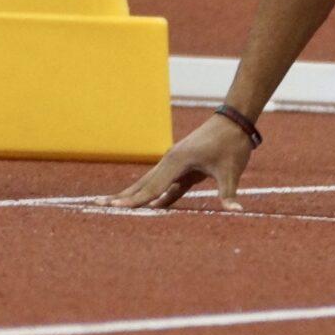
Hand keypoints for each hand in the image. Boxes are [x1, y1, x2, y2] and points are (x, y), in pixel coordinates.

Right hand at [102, 112, 253, 210]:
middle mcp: (170, 160)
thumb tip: (236, 211)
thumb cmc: (231, 145)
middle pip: (142, 183)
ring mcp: (174, 163)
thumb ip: (228, 194)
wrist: (234, 122)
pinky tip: (146, 207)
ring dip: (132, 194)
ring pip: (149, 183)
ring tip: (113, 203)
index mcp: (178, 162)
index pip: (153, 187)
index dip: (135, 200)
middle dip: (122, 196)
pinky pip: (163, 185)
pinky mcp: (182, 167)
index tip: (116, 207)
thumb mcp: (231, 171)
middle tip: (98, 204)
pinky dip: (153, 195)